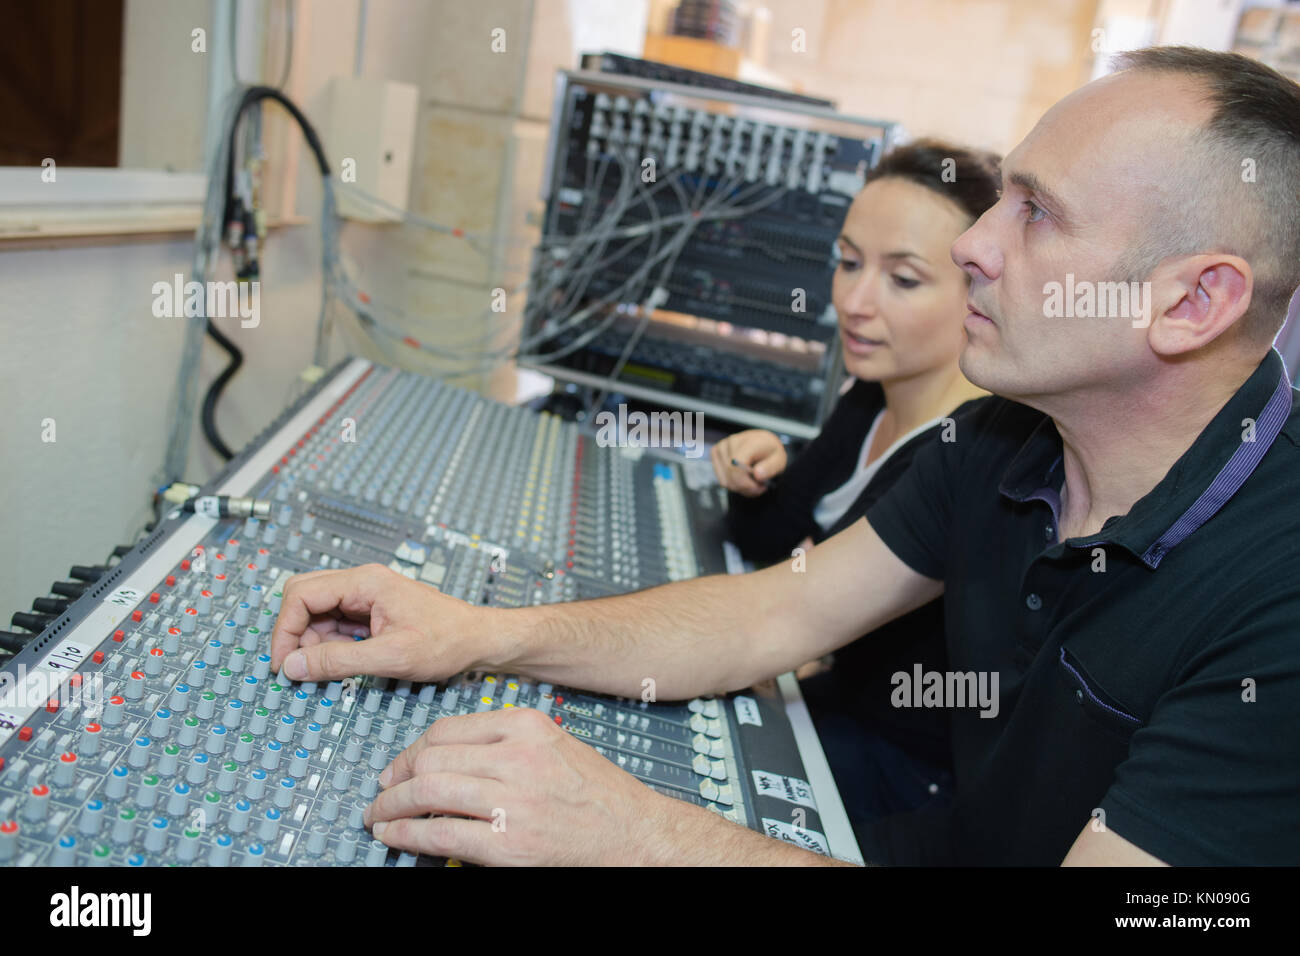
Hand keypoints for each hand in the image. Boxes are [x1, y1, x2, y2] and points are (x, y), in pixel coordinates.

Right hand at [269, 563, 496, 682]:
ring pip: (316, 612)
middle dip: (293, 633)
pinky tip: (339, 663)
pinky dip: (328, 644)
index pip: (301, 594)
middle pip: (303, 597)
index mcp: (365, 582)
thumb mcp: (391, 656)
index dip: (285, 629)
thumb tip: (293, 665)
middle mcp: (362, 583)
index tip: (283, 663)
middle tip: (295, 667)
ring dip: (311, 641)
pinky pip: (334, 623)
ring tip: (324, 670)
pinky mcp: (370, 612)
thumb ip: (339, 661)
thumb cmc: (447, 641)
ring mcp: (365, 596)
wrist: (478, 639)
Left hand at [362, 706, 681, 864]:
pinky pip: (440, 834)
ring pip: (427, 792)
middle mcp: (519, 758)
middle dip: (395, 777)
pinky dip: (407, 835)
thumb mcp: (555, 747)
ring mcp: (513, 801)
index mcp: (528, 727)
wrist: (637, 836)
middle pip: (430, 758)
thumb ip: (506, 745)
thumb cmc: (601, 797)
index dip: (411, 749)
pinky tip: (395, 836)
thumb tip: (444, 759)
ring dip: (391, 805)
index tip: (399, 764)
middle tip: (382, 791)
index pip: (447, 729)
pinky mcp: (508, 845)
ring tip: (379, 816)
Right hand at [710, 430, 786, 496]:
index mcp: (749, 442)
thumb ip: (771, 468)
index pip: (736, 466)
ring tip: (752, 482)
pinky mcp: (715, 453)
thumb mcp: (779, 460)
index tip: (760, 487)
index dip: (745, 483)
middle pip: (730, 475)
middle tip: (759, 487)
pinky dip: (732, 484)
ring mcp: (722, 447)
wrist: (763, 443)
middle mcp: (732, 442)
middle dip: (745, 487)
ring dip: (740, 487)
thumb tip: (757, 474)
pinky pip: (721, 479)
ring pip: (725, 481)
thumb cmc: (770, 452)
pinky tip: (743, 479)